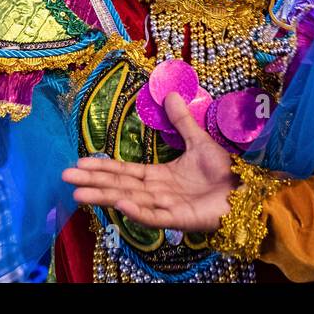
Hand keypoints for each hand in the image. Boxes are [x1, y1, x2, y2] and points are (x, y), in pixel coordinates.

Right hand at [62, 92, 235, 232]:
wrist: (247, 190)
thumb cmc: (224, 171)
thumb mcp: (198, 141)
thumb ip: (181, 121)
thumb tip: (170, 93)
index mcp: (160, 176)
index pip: (125, 172)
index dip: (103, 167)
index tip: (80, 163)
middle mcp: (159, 193)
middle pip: (120, 186)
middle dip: (93, 182)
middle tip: (66, 178)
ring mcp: (167, 208)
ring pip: (130, 201)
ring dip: (105, 197)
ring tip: (79, 193)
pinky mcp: (180, 220)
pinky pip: (154, 217)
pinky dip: (137, 212)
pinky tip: (119, 204)